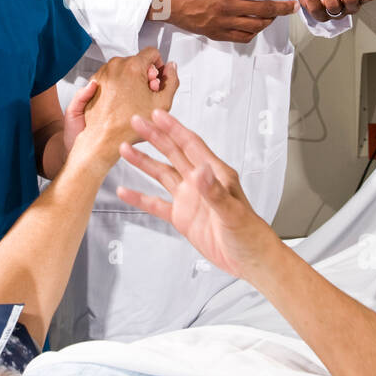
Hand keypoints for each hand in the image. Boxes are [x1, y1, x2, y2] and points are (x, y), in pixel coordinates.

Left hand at [62, 60, 165, 153]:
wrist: (101, 140)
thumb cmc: (125, 126)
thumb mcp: (161, 104)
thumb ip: (171, 81)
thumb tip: (171, 68)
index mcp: (132, 67)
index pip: (152, 53)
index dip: (159, 67)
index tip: (157, 79)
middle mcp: (115, 66)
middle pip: (137, 61)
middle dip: (145, 75)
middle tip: (147, 94)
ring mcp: (103, 73)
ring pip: (123, 69)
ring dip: (131, 80)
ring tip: (133, 100)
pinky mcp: (94, 82)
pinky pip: (111, 77)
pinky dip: (118, 85)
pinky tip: (121, 102)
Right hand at [115, 109, 271, 282]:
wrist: (249, 260)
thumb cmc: (249, 234)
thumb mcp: (232, 212)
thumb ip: (215, 191)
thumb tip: (200, 171)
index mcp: (216, 174)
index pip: (191, 145)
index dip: (174, 129)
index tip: (158, 115)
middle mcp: (200, 183)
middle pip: (173, 153)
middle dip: (154, 138)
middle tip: (136, 123)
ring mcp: (190, 199)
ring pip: (162, 175)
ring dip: (144, 162)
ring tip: (125, 149)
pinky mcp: (182, 217)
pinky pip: (156, 205)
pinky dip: (140, 198)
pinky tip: (126, 192)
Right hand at [154, 0, 298, 42]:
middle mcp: (228, 8)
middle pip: (264, 10)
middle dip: (283, 8)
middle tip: (295, 5)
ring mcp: (222, 23)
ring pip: (255, 26)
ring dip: (269, 21)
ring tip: (275, 14)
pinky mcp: (216, 33)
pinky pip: (241, 37)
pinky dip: (253, 33)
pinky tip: (257, 26)